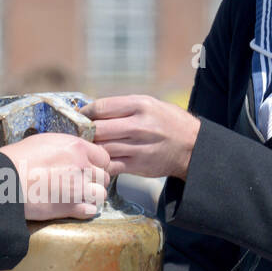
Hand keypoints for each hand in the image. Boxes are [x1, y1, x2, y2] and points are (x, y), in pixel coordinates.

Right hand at [0, 132, 111, 220]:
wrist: (4, 181)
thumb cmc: (17, 159)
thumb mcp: (43, 142)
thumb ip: (66, 147)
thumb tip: (75, 152)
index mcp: (76, 147)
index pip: (104, 157)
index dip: (97, 164)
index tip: (88, 169)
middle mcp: (81, 167)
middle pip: (104, 176)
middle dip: (94, 181)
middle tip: (81, 184)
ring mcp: (78, 188)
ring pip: (101, 195)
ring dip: (91, 197)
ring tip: (78, 197)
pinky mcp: (70, 207)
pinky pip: (91, 211)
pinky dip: (84, 211)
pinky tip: (73, 207)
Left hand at [82, 95, 201, 179]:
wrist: (192, 146)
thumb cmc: (168, 122)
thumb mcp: (150, 104)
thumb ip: (123, 107)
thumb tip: (92, 111)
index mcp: (140, 105)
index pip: (101, 107)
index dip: (85, 113)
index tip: (80, 117)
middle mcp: (139, 125)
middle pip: (98, 129)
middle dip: (85, 132)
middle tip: (79, 134)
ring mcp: (138, 147)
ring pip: (102, 148)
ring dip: (91, 149)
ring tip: (86, 147)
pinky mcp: (138, 165)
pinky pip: (111, 166)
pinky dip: (101, 164)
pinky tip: (98, 161)